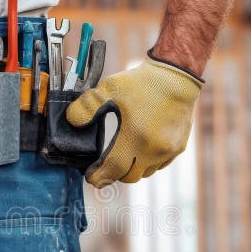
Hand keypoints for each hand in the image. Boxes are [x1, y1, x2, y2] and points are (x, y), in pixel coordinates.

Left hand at [66, 54, 202, 187]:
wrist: (176, 74)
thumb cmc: (142, 82)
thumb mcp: (109, 89)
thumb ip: (87, 107)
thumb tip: (72, 122)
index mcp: (134, 137)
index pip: (112, 170)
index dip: (99, 176)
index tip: (90, 176)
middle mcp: (153, 149)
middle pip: (128, 177)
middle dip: (113, 174)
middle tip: (103, 166)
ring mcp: (167, 150)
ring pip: (145, 173)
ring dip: (131, 169)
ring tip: (122, 157)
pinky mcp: (178, 147)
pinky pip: (159, 165)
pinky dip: (147, 163)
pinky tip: (141, 150)